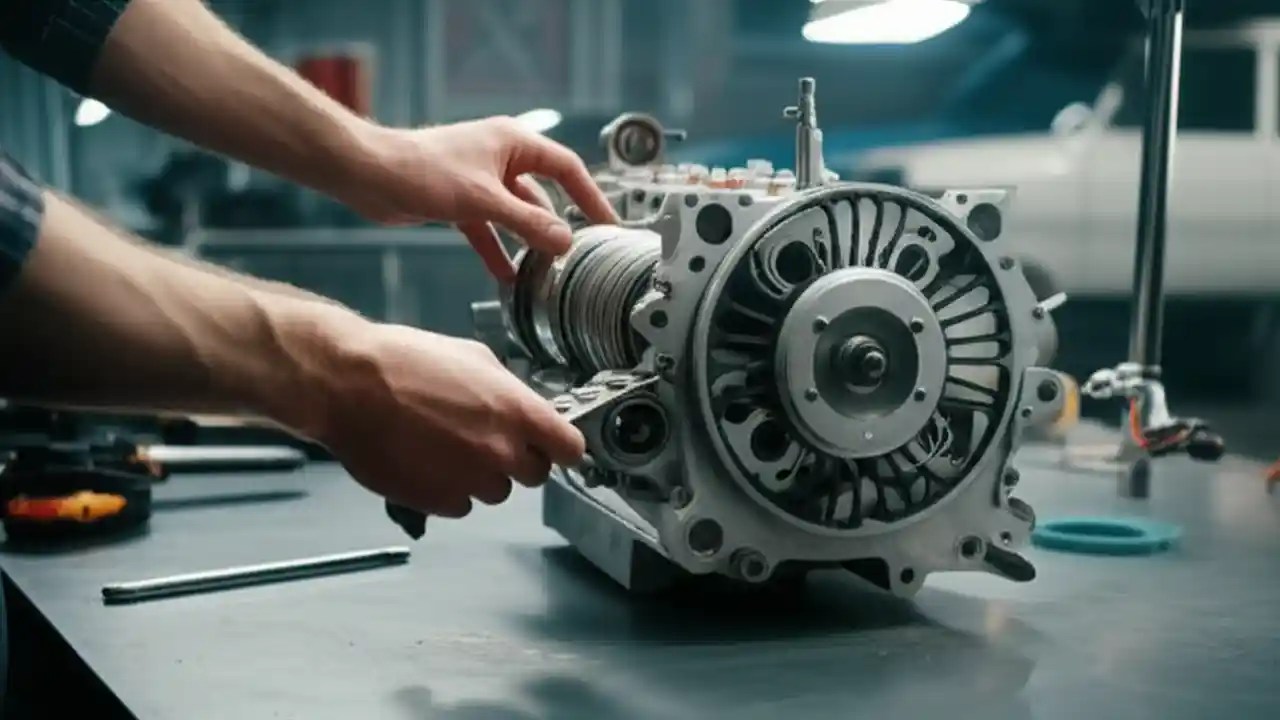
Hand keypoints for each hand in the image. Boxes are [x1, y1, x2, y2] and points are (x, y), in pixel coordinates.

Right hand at [310, 323, 584, 517]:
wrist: (348, 386)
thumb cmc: (406, 361)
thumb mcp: (472, 356)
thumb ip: (507, 389)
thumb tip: (521, 405)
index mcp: (517, 412)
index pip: (570, 448)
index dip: (561, 445)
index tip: (551, 443)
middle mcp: (501, 452)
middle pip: (536, 474)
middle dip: (518, 459)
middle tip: (487, 439)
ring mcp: (471, 481)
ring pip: (497, 492)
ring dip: (482, 475)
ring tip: (447, 448)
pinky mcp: (439, 503)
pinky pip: (461, 504)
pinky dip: (450, 490)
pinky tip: (427, 464)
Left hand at [350, 117, 618, 281]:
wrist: (368, 174)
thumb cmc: (420, 170)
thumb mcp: (483, 201)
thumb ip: (528, 223)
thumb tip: (565, 242)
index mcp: (514, 142)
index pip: (568, 168)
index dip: (591, 197)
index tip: (608, 224)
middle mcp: (501, 158)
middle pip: (544, 195)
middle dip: (559, 226)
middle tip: (580, 254)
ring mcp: (481, 181)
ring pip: (517, 215)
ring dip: (529, 243)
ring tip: (547, 272)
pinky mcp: (461, 201)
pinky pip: (490, 230)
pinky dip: (499, 251)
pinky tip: (507, 276)